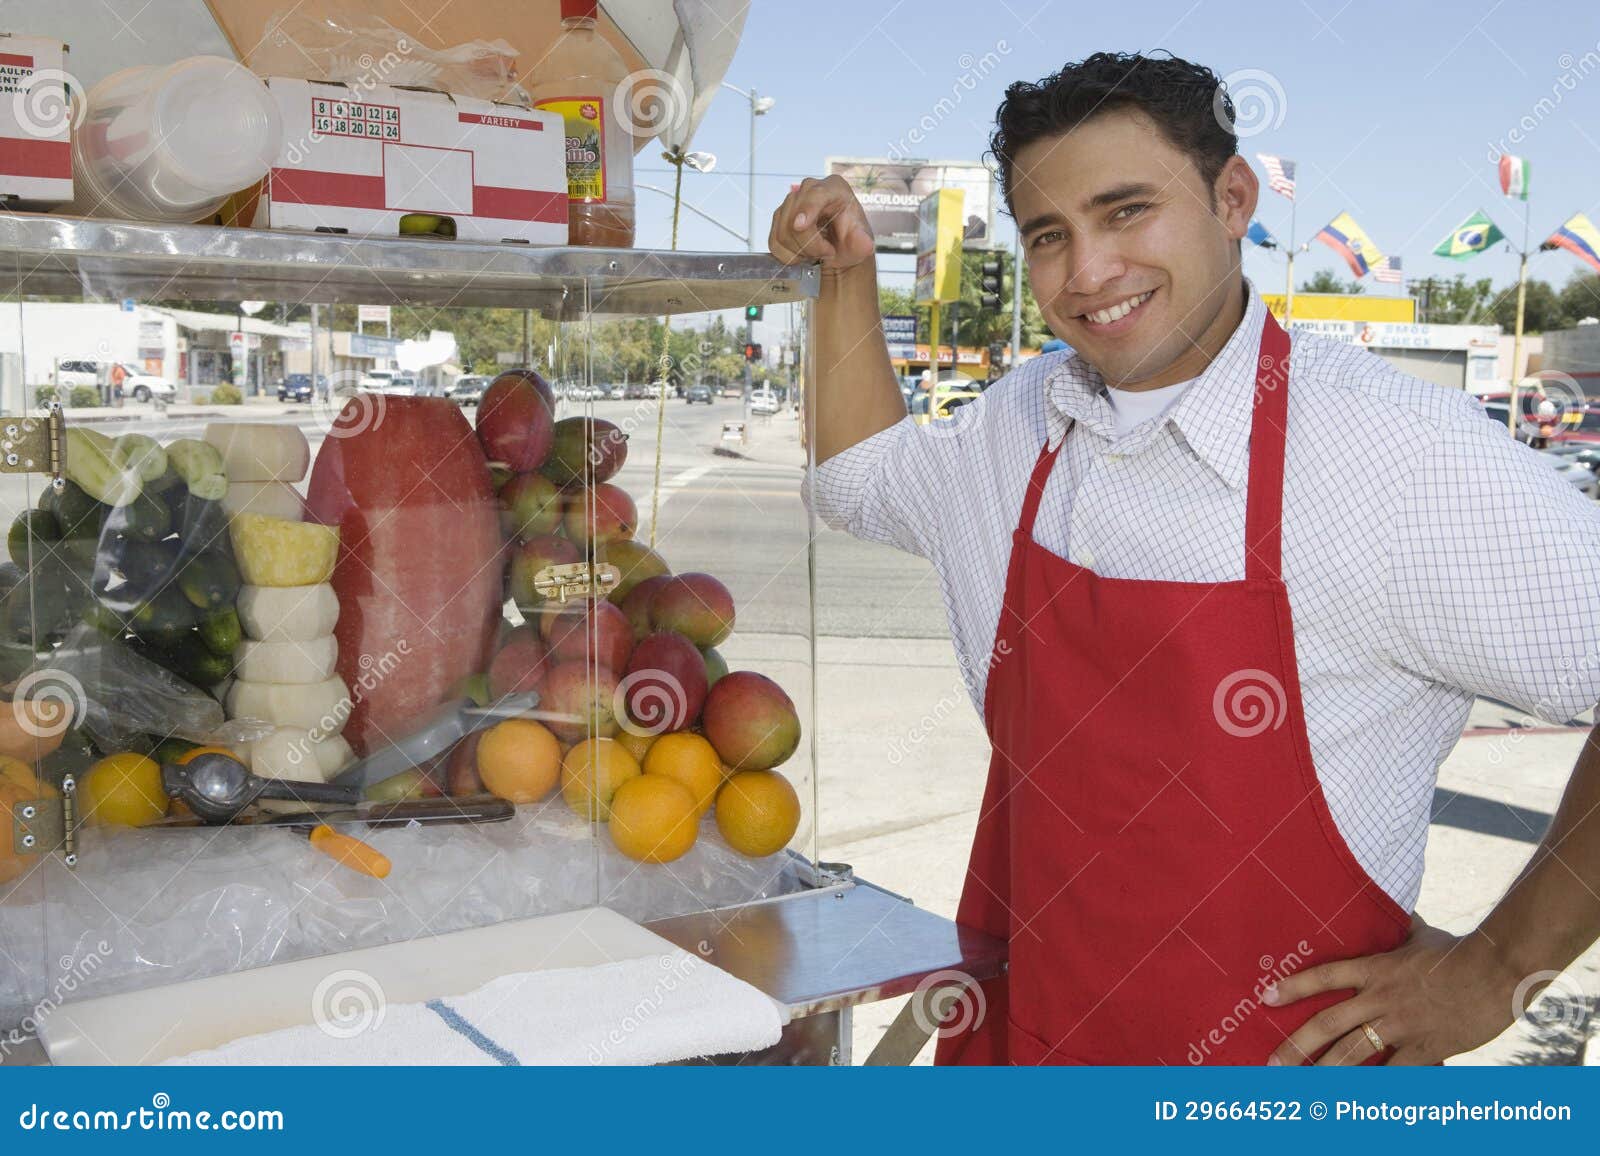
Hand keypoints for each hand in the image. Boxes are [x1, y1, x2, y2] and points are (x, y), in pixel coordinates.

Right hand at [767, 175, 875, 270]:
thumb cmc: (850, 240)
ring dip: (799, 252)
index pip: (816, 194)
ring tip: (816, 253)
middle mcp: (810, 190)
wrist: (838, 249)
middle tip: (827, 253)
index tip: (800, 225)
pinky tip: (802, 254)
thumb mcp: (862, 243)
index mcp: (834, 188)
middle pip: (795, 217)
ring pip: (783, 232)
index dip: (807, 209)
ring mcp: (791, 203)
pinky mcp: (778, 219)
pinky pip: (774, 242)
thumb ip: (863, 242)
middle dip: (809, 244)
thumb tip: (864, 242)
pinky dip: (788, 256)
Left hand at [1263, 916, 1522, 1064]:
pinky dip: (1377, 1089)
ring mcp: (1401, 1025)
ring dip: (1324, 1072)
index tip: (1265, 998)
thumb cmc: (1460, 950)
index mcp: (1375, 968)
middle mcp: (1380, 998)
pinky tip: (1359, 1102)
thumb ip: (1400, 929)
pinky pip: (1395, 1074)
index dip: (1293, 987)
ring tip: (1300, 1088)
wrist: (1496, 970)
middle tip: (1271, 1063)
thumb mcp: (1421, 935)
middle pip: (1328, 1024)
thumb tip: (1396, 908)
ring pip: (1353, 1054)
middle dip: (1296, 1046)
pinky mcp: (1426, 1048)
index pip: (1323, 976)